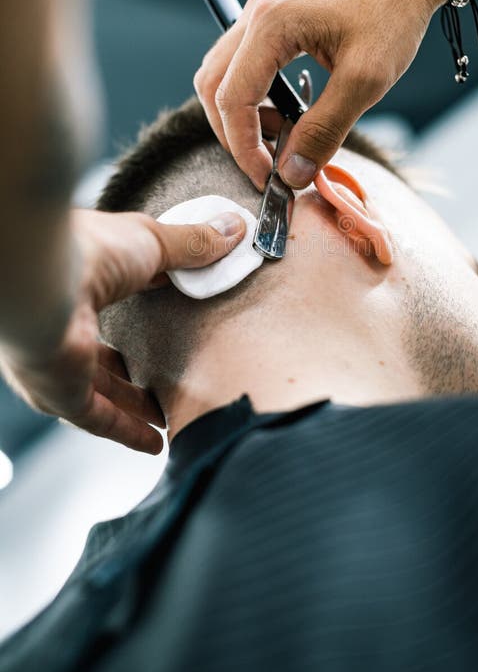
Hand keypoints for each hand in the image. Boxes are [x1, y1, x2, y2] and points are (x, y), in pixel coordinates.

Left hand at [0, 208, 244, 453]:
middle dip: (128, 370)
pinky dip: (129, 432)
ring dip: (132, 406)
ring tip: (165, 412)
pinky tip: (155, 441)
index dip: (139, 312)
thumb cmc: (89, 250)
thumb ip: (192, 243)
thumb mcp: (152, 241)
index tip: (170, 316)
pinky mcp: (64, 395)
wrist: (48, 282)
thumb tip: (234, 230)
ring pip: (98, 394)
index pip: (107, 304)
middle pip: (97, 357)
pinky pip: (101, 420)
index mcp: (73, 285)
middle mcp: (60, 328)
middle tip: (164, 375)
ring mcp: (58, 365)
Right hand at [194, 0, 453, 189]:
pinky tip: (288, 109)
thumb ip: (325, 130)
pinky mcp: (272, 13)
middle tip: (267, 164)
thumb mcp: (366, 80)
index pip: (231, 99)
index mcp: (271, 24)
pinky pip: (243, 60)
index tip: (266, 178)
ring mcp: (260, 10)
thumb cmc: (393, 11)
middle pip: (213, 86)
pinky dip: (255, 92)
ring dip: (242, 112)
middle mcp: (255, 13)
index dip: (243, 147)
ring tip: (284, 136)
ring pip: (223, 73)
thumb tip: (293, 173)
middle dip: (233, 133)